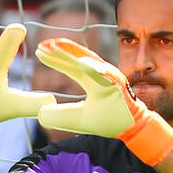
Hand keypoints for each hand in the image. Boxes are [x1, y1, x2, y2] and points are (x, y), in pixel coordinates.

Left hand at [34, 38, 172, 166]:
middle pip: (77, 58)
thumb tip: (40, 113)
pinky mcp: (120, 86)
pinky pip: (108, 75)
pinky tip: (83, 64)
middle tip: (44, 44)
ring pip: (91, 62)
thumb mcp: (78, 120)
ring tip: (57, 46)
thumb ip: (60, 116)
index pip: (70, 66)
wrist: (133, 129)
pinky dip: (96, 69)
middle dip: (61, 50)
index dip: (55, 59)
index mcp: (90, 80)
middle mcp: (100, 75)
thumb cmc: (109, 121)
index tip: (39, 51)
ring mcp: (110, 78)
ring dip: (74, 53)